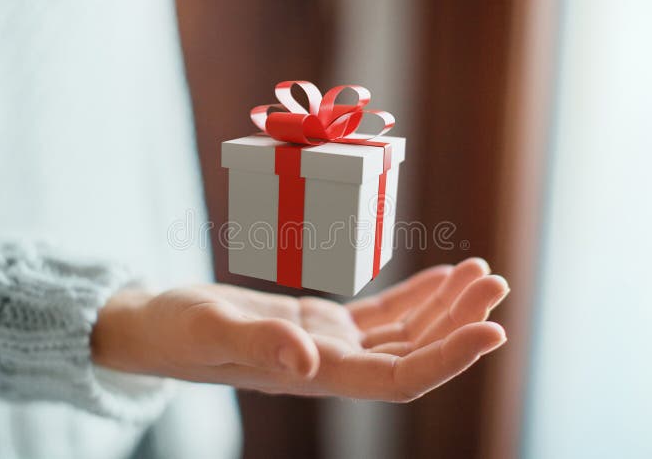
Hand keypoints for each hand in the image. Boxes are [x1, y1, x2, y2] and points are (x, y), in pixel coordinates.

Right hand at [91, 258, 507, 401]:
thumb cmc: (176, 330)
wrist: (158, 327)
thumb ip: (255, 345)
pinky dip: (415, 296)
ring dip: (445, 306)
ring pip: (404, 334)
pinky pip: (381, 316)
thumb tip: (308, 362)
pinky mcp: (322, 325)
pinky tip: (442, 277)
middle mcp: (332, 366)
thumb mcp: (210, 329)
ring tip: (480, 272)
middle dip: (459, 321)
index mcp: (315, 375)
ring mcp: (330, 347)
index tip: (492, 329)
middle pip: (414, 354)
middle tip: (494, 280)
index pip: (399, 378)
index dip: (449, 358)